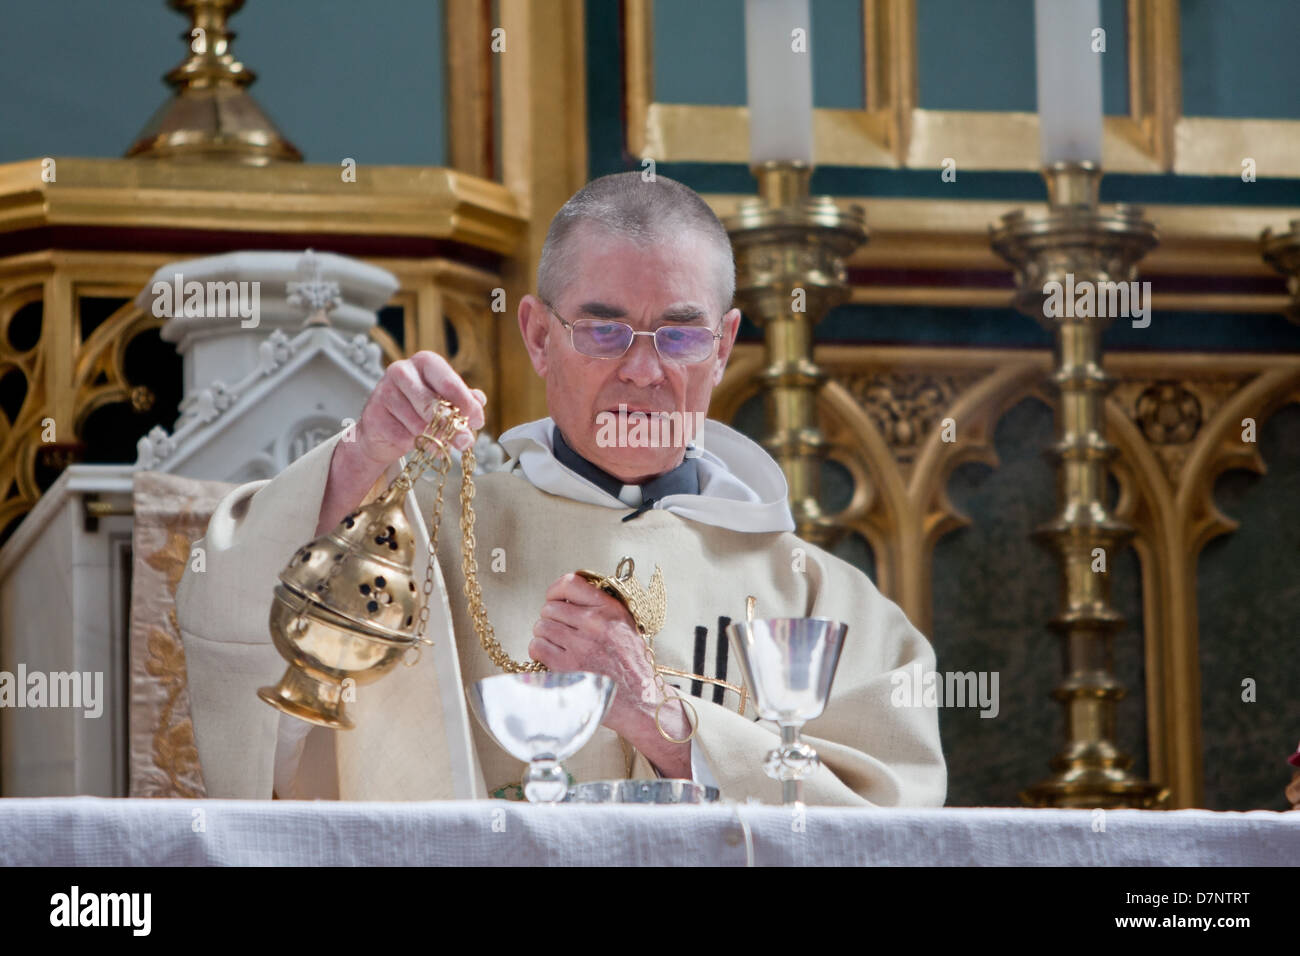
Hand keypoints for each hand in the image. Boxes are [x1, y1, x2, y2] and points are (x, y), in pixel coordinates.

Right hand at [316, 351, 484, 535]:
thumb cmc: (419, 408)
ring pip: (420, 425)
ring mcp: (385, 392)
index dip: (466, 405)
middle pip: (433, 405)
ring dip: (436, 440)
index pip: (449, 383)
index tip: (477, 421)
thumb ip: (464, 399)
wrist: (382, 427)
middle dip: (454, 427)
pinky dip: (418, 446)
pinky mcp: (374, 415)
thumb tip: (479, 401)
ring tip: (441, 444)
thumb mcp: (445, 399)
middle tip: (466, 441)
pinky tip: (420, 444)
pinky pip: (405, 437)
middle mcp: (402, 371)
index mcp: (425, 362)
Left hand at [529, 574, 691, 776]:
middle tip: (560, 632)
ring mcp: (580, 645)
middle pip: (550, 608)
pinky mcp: (567, 666)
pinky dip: (540, 652)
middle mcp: (595, 624)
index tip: (554, 599)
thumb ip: (600, 608)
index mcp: (609, 610)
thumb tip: (567, 598)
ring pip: (541, 627)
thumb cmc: (632, 665)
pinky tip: (553, 658)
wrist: (639, 699)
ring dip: (545, 637)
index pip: (570, 584)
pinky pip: (538, 647)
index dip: (555, 591)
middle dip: (551, 619)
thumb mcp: (625, 625)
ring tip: (558, 647)